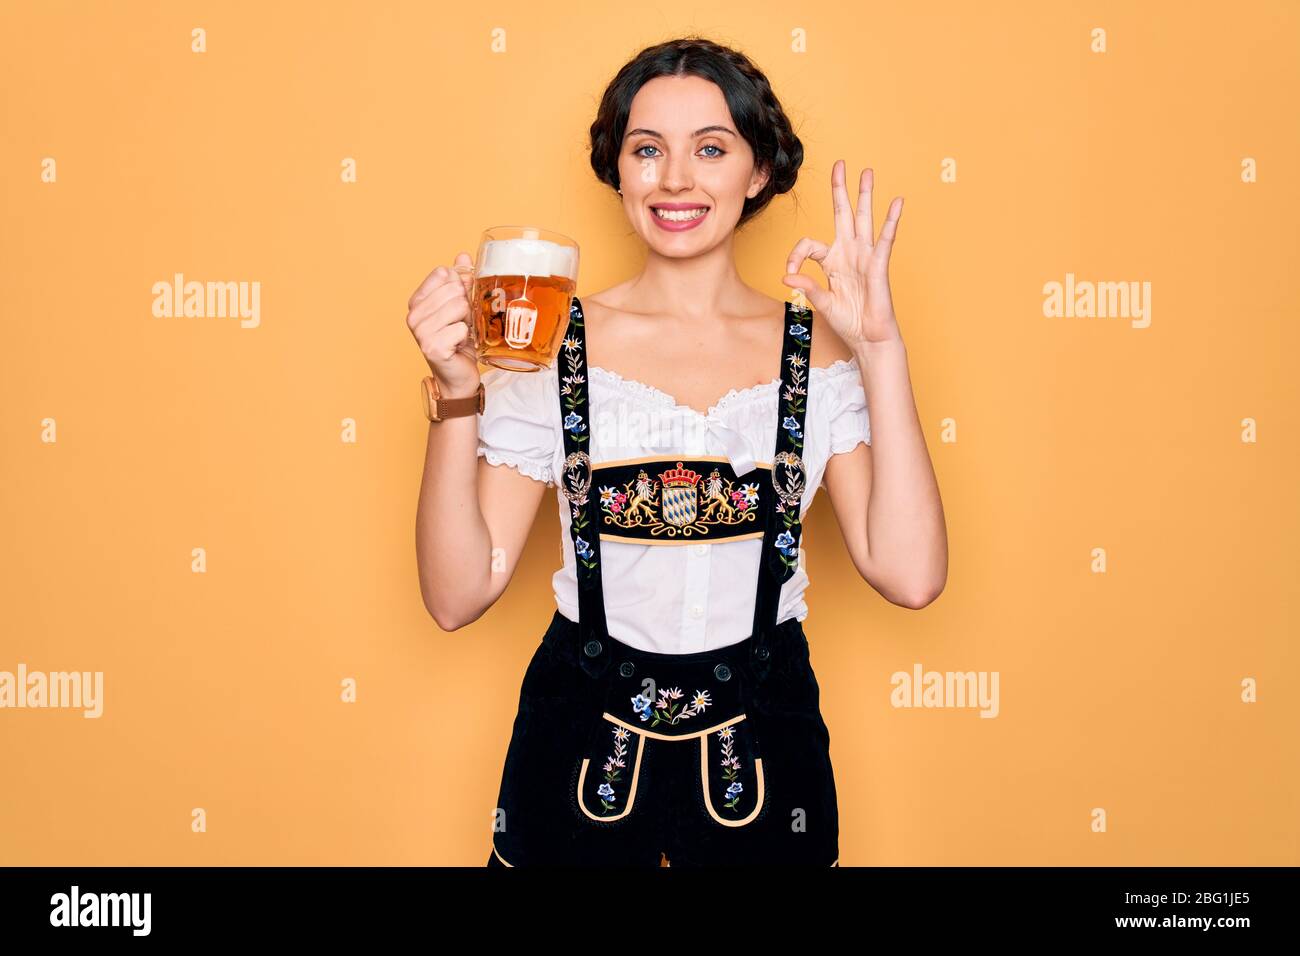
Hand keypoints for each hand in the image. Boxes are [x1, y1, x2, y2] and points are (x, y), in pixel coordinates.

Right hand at [406, 251, 480, 396]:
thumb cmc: (458, 342)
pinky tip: (459, 347)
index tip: (457, 307)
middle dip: (465, 307)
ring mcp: (421, 332)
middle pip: (454, 290)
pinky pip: (461, 328)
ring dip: (467, 322)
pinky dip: (467, 338)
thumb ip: (460, 281)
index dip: (459, 288)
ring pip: (459, 307)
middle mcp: (413, 315)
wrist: (457, 377)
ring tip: (460, 335)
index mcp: (417, 301)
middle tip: (460, 325)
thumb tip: (463, 256)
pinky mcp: (432, 347)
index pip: (443, 274)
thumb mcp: (460, 307)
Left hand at [781, 160, 903, 346]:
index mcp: (831, 262)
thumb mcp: (821, 303)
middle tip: (840, 165)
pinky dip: (891, 220)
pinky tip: (896, 203)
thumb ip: (807, 286)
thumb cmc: (848, 321)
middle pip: (843, 214)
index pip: (809, 245)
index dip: (795, 254)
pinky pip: (885, 239)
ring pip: (864, 219)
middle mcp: (848, 253)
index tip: (788, 272)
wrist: (868, 338)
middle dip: (840, 190)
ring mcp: (864, 256)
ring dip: (865, 195)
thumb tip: (785, 275)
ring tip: (866, 172)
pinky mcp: (879, 265)